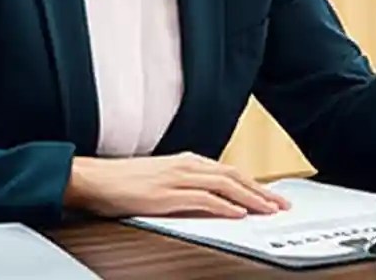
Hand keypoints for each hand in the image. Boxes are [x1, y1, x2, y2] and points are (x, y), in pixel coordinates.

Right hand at [64, 152, 291, 218]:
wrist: (95, 179)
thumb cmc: (123, 182)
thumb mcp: (162, 178)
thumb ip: (186, 184)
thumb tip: (210, 198)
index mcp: (187, 161)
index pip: (230, 171)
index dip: (254, 184)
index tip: (271, 196)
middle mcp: (187, 165)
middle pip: (234, 176)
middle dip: (261, 191)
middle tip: (280, 205)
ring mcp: (178, 178)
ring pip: (225, 186)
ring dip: (250, 198)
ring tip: (268, 210)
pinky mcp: (167, 194)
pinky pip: (203, 199)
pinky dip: (224, 206)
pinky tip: (237, 214)